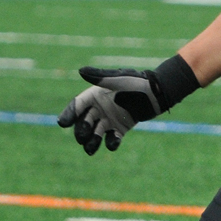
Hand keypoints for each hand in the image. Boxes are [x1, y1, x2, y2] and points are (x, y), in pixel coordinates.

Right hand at [58, 56, 199, 154]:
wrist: (157, 93)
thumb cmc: (137, 82)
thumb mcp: (118, 79)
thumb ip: (99, 76)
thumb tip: (81, 71)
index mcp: (95, 95)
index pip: (77, 105)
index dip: (69, 113)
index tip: (62, 123)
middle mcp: (99, 108)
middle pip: (84, 122)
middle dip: (81, 130)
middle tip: (82, 137)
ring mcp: (109, 119)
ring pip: (95, 133)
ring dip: (91, 141)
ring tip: (90, 150)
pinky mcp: (120, 128)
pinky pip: (112, 138)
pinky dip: (111, 142)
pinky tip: (113, 143)